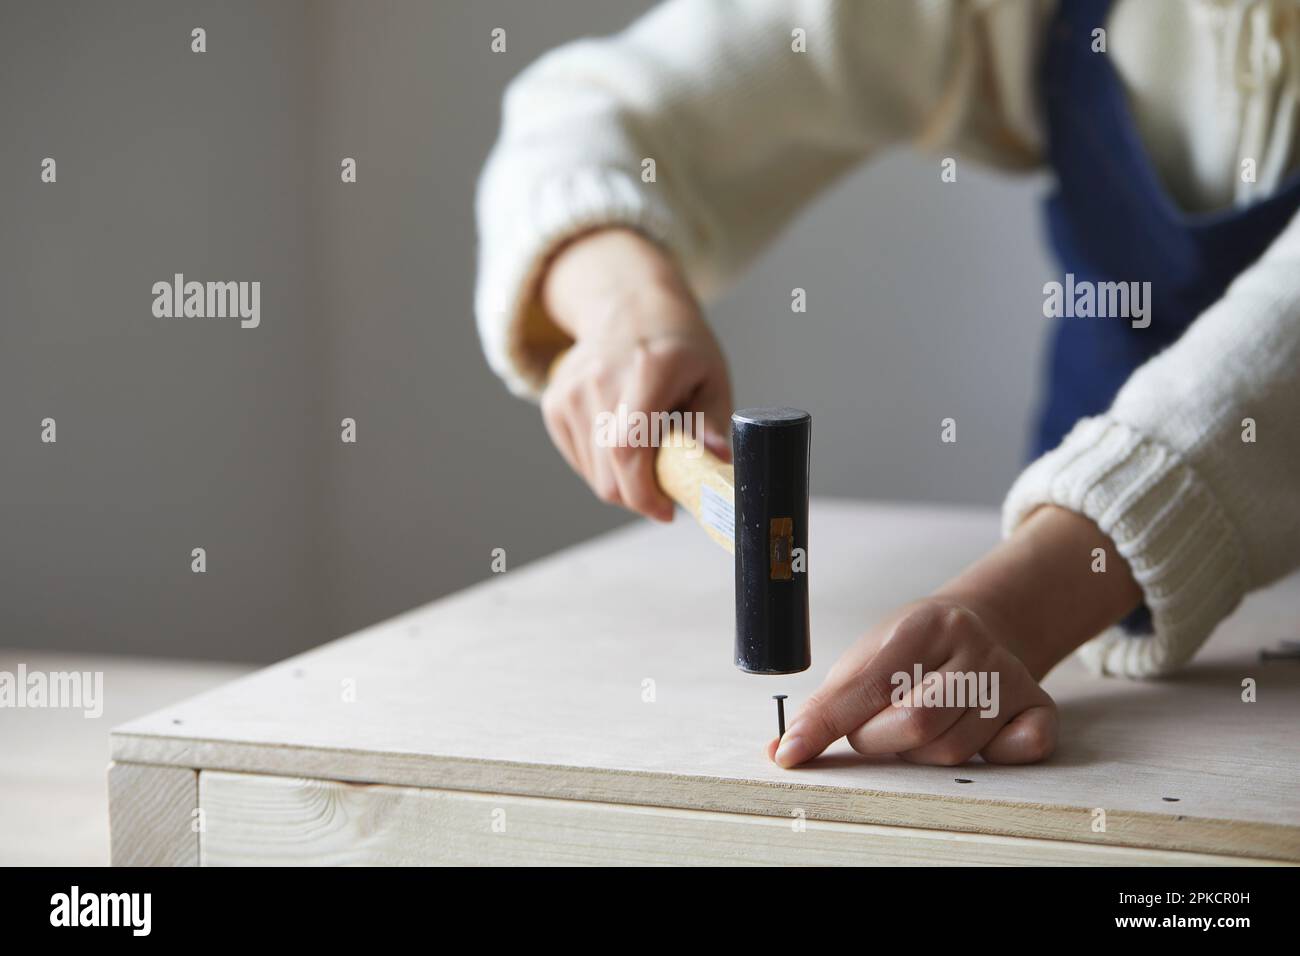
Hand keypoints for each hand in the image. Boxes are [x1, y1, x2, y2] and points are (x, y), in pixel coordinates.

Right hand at [539, 228, 732, 520]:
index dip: (644, 493)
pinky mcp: (555, 405)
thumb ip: (713, 421)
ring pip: (595, 475)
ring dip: (624, 482)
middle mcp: (600, 380)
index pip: (628, 448)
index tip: (667, 510)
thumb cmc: (678, 348)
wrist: (628, 308)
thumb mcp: (711, 376)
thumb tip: (718, 458)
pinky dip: (605, 467)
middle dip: (640, 497)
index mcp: (647, 369)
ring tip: (649, 451)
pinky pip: (581, 462)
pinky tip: (624, 438)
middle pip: (609, 472)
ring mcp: (570, 393)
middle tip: (667, 488)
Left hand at [765, 505, 1142, 767]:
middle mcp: (974, 646)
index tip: (790, 753)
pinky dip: (991, 757)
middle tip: (874, 728)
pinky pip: (1017, 752)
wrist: (978, 625)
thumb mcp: (869, 654)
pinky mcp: (1039, 706)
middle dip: (878, 740)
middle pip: (916, 723)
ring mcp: (1010, 677)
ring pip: (953, 751)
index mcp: (924, 623)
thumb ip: (829, 702)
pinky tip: (973, 732)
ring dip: (920, 752)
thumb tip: (784, 749)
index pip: (867, 684)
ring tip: (917, 721)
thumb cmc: (913, 648)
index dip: (825, 723)